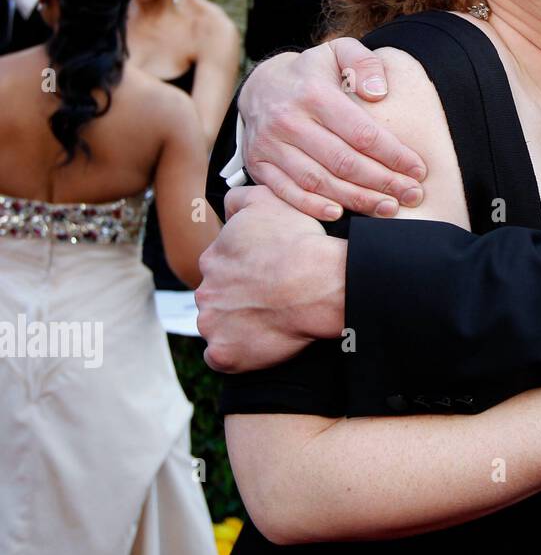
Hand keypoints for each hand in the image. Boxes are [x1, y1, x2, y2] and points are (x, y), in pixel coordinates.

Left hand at [196, 185, 346, 371]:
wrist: (321, 284)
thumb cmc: (300, 242)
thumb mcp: (268, 201)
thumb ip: (238, 197)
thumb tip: (225, 206)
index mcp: (213, 257)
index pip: (221, 268)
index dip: (245, 272)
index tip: (268, 275)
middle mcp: (205, 290)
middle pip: (218, 298)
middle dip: (238, 299)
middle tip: (273, 299)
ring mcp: (212, 324)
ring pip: (219, 326)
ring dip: (238, 325)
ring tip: (272, 320)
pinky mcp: (224, 354)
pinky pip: (223, 357)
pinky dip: (238, 353)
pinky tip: (260, 342)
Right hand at [239, 41, 425, 219]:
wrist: (260, 84)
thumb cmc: (313, 72)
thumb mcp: (339, 51)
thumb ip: (364, 63)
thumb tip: (379, 93)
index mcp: (314, 93)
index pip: (361, 133)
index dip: (394, 155)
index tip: (418, 170)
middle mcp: (289, 120)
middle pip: (343, 162)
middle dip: (383, 182)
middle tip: (412, 195)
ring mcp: (270, 144)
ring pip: (318, 181)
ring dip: (356, 199)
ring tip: (387, 208)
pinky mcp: (258, 163)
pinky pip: (286, 191)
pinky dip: (312, 206)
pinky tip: (340, 213)